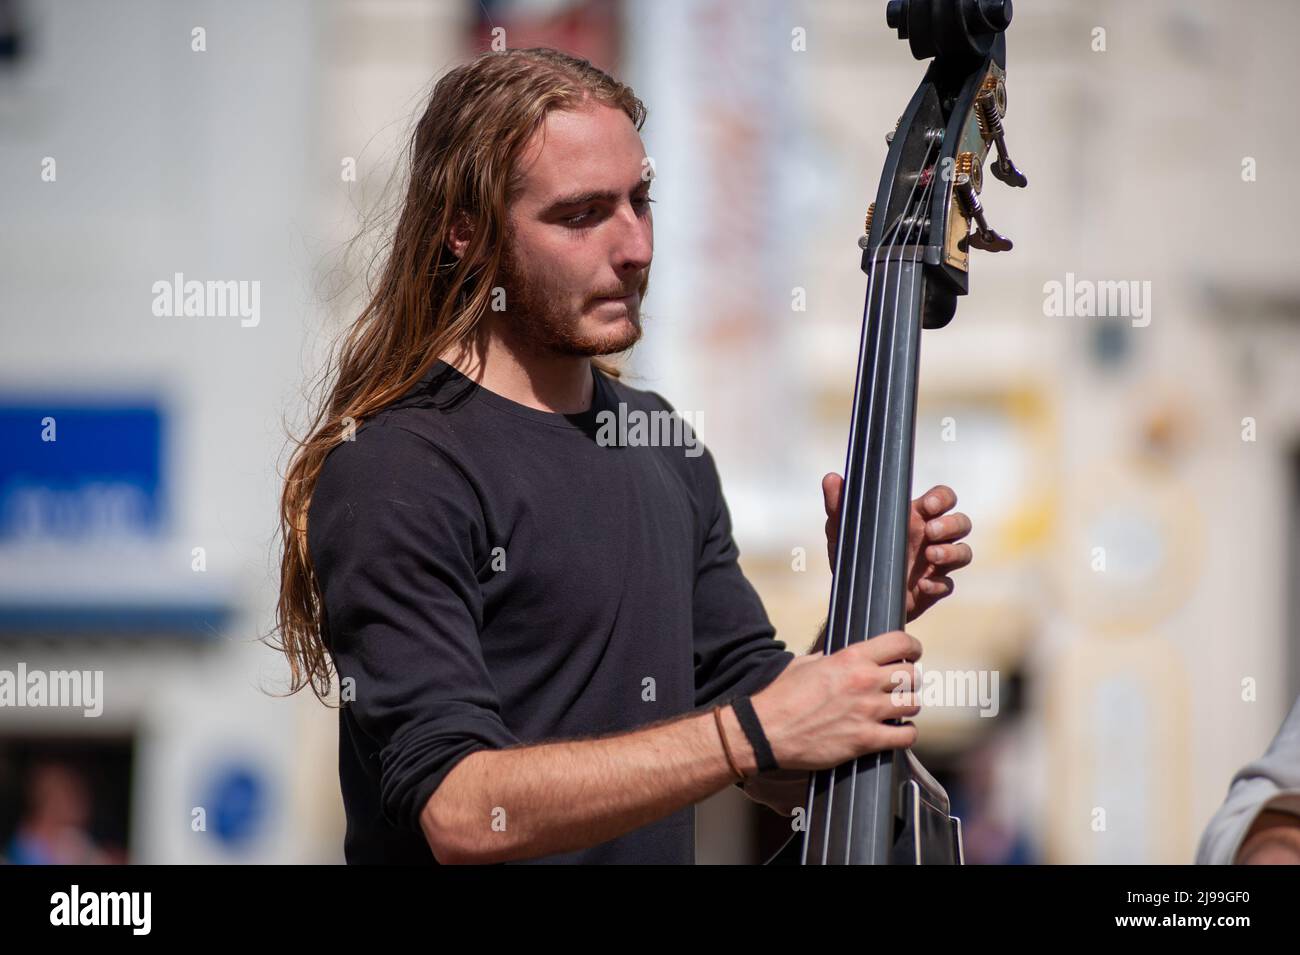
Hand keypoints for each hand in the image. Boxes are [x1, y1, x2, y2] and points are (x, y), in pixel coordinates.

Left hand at [822, 475, 971, 621]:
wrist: (853, 595)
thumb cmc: (853, 554)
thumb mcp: (842, 528)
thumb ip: (838, 504)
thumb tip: (830, 478)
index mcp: (913, 517)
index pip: (943, 498)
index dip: (943, 498)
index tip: (929, 506)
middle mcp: (929, 538)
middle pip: (961, 523)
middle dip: (952, 524)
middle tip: (930, 531)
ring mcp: (934, 564)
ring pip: (964, 552)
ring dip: (953, 552)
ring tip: (930, 556)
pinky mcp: (933, 588)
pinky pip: (948, 585)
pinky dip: (939, 584)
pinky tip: (922, 586)